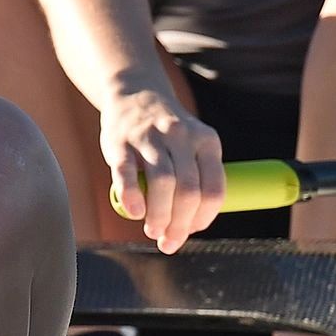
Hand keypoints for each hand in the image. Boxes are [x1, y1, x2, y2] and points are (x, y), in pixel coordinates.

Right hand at [102, 87, 224, 253]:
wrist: (134, 94)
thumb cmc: (166, 134)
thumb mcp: (193, 146)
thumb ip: (195, 181)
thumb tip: (188, 229)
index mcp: (207, 142)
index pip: (214, 189)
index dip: (203, 218)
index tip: (189, 232)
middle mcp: (182, 137)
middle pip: (188, 190)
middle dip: (180, 224)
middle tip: (168, 241)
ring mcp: (150, 137)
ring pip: (163, 182)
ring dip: (159, 215)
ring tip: (153, 232)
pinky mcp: (121, 141)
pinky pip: (127, 172)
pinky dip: (131, 196)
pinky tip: (134, 212)